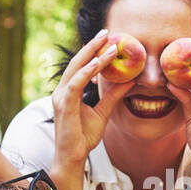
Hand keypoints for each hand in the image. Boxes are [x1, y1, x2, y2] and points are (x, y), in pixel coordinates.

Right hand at [50, 29, 131, 165]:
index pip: (81, 66)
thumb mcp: (103, 112)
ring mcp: (61, 97)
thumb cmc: (83, 137)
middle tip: (107, 32)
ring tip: (107, 42)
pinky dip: (86, 72)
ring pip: (77, 69)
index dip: (93, 51)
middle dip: (92, 46)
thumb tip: (129, 81)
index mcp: (69, 90)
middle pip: (77, 62)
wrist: (73, 157)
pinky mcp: (64, 105)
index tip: (108, 39)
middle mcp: (62, 90)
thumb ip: (113, 96)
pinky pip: (75, 84)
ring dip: (92, 55)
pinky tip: (98, 64)